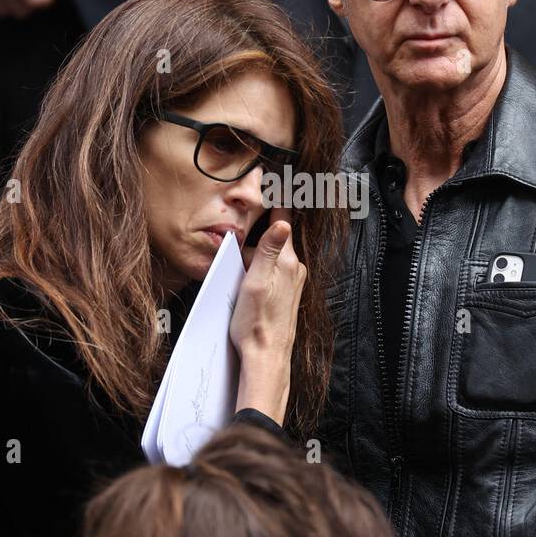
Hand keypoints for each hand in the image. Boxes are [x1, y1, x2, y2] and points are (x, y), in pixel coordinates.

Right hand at [229, 211, 306, 425]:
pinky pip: (273, 270)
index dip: (277, 200)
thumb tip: (283, 222)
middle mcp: (295, 268)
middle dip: (258, 234)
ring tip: (240, 265)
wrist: (266, 356)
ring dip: (257, 254)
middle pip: (275, 238)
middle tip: (240, 233)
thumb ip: (270, 251)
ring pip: (273, 256)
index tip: (276, 180)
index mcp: (288, 261)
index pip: (283, 220)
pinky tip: (247, 282)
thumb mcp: (256, 282)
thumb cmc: (256, 323)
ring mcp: (293, 281)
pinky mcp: (287, 293)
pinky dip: (260, 268)